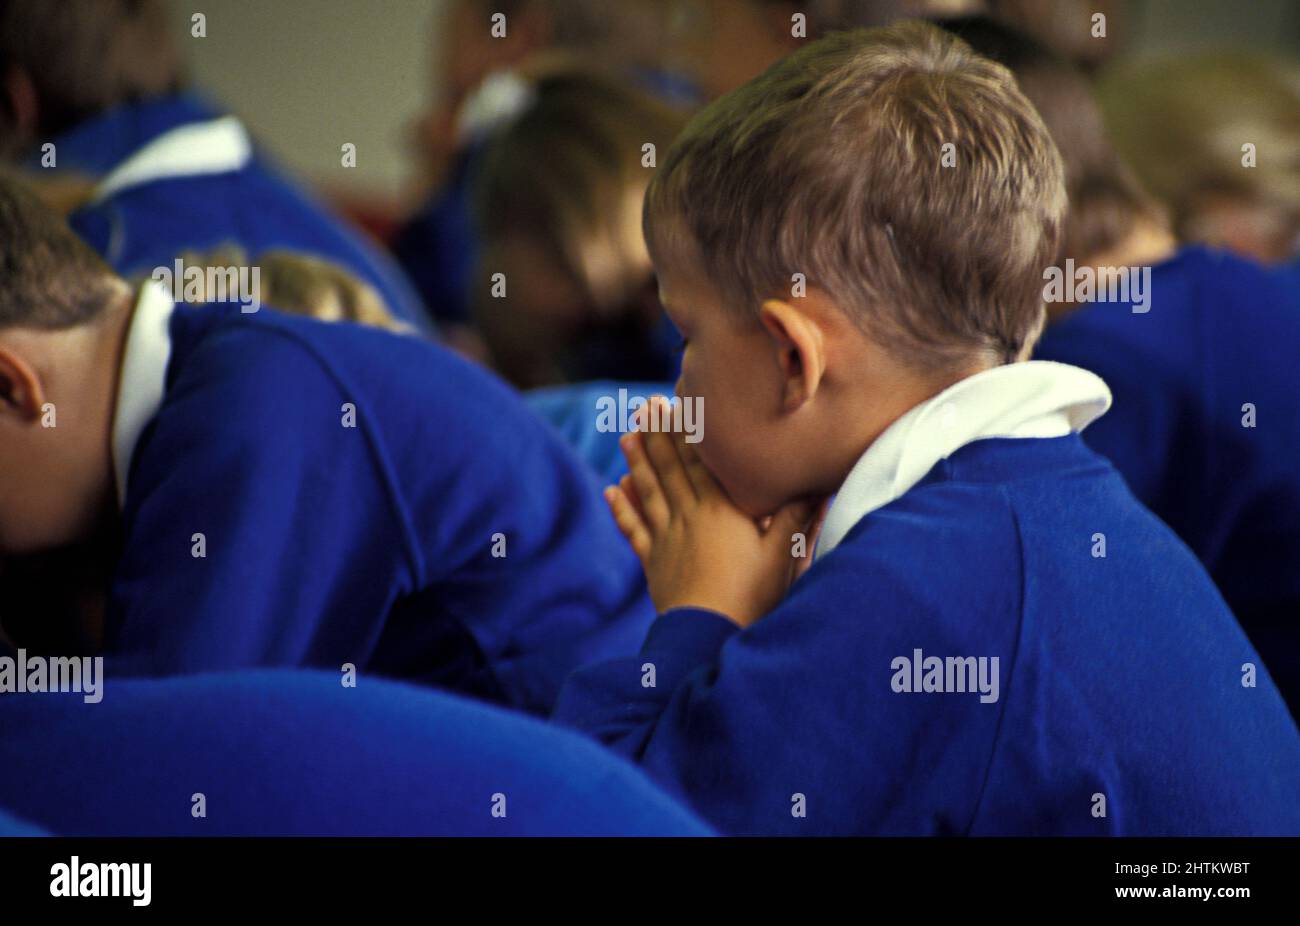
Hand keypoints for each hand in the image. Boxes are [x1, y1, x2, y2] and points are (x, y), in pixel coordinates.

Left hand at [604, 398, 825, 627]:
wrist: (708, 635)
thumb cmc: (751, 595)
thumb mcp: (781, 555)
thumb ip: (796, 516)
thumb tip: (818, 485)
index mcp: (720, 510)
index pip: (700, 461)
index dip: (689, 432)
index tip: (679, 403)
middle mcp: (688, 517)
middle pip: (670, 468)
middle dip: (659, 434)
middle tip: (647, 406)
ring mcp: (666, 538)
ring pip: (648, 491)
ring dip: (637, 461)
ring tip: (627, 435)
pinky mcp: (652, 561)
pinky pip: (633, 528)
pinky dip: (622, 507)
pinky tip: (613, 489)